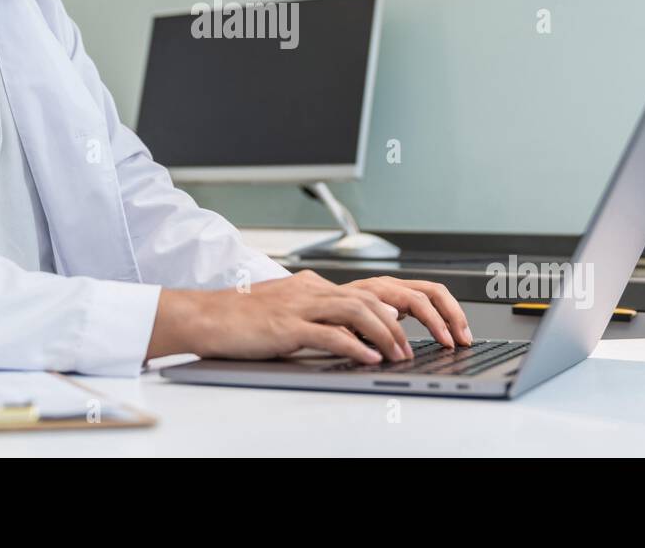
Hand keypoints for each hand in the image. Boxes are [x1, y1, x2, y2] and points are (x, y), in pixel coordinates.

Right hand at [147, 270, 467, 364]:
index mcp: (320, 285)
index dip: (415, 305)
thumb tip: (364, 327)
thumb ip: (326, 316)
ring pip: (359, 310)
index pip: (379, 289)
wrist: (205, 317)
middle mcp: (316, 289)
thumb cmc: (244, 320)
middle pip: (379, 295)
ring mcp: (302, 304)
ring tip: (406, 354)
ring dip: (389, 334)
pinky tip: (371, 358)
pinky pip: (330, 332)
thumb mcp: (292, 313)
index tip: (439, 326)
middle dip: (416, 317)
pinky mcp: (287, 325)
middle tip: (440, 339)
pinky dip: (355, 346)